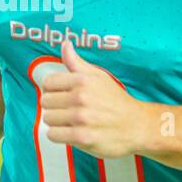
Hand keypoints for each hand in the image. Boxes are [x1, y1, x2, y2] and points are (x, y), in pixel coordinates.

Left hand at [40, 39, 147, 158]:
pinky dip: (58, 135)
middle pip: (45, 101)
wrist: (136, 126)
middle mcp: (81, 97)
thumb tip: (65, 44)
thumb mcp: (98, 76)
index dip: (51, 90)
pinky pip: (53, 135)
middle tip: (66, 110)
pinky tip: (70, 132)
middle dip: (54, 107)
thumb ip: (76, 62)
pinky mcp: (81, 137)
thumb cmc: (116, 101)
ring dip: (56, 122)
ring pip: (48, 119)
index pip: (48, 82)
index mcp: (83, 80)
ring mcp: (81, 118)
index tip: (59, 95)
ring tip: (69, 121)